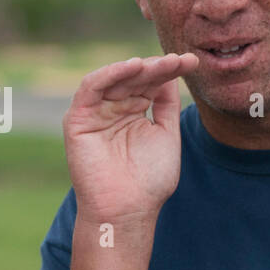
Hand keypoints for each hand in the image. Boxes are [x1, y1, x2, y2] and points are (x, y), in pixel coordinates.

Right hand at [62, 53, 198, 220]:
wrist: (127, 209)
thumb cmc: (148, 180)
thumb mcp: (166, 134)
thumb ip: (166, 103)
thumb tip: (170, 73)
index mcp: (133, 112)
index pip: (150, 83)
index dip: (170, 71)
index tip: (192, 62)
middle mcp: (113, 109)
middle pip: (135, 78)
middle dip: (158, 67)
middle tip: (180, 60)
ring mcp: (95, 113)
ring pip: (114, 78)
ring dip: (138, 67)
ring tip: (162, 63)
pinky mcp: (77, 119)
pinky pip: (90, 88)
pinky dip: (110, 73)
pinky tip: (133, 67)